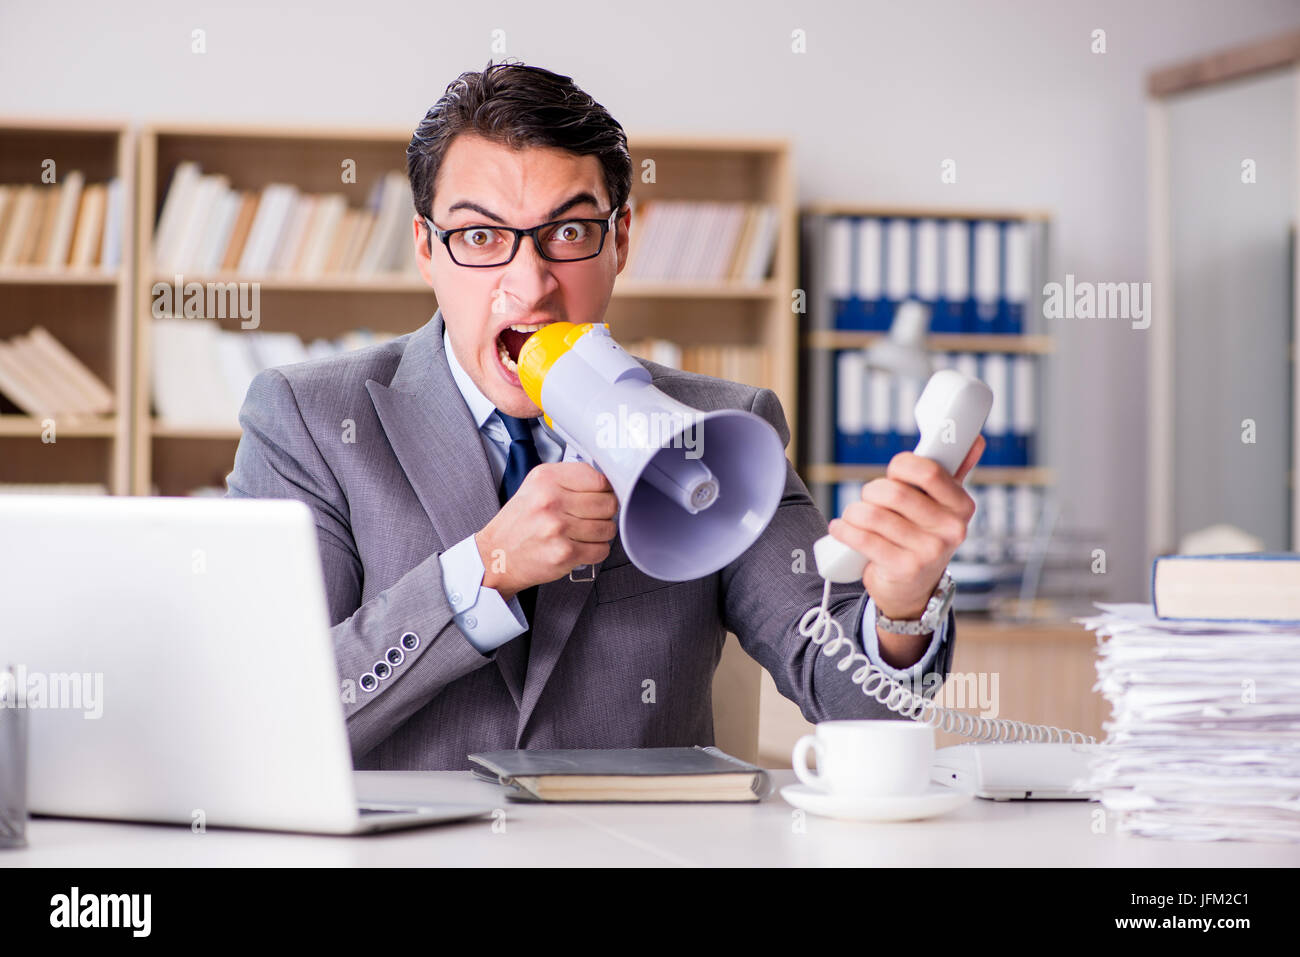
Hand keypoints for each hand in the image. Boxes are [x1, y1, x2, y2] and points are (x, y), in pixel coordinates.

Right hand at [476, 462, 617, 599]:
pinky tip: (581, 547)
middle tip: (592, 517)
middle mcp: (550, 500)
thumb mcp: (535, 487)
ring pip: (607, 528)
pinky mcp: (564, 553)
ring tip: (583, 533)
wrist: (497, 555)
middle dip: (605, 512)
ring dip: (601, 533)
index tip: (599, 496)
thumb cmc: (518, 523)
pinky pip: (601, 550)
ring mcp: (557, 528)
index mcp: (545, 478)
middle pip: (607, 503)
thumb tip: (606, 484)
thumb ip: (568, 480)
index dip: (604, 490)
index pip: (598, 478)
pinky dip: (596, 551)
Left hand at [828, 435, 983, 620]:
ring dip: (854, 512)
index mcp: (962, 507)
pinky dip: (844, 530)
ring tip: (853, 516)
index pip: (929, 471)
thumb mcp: (941, 506)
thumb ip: (954, 471)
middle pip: (895, 492)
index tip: (893, 472)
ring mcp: (929, 552)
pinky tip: (840, 528)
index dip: (902, 466)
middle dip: (872, 491)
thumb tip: (976, 439)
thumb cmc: (922, 536)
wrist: (913, 590)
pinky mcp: (904, 569)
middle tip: (869, 498)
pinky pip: (864, 539)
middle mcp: (951, 530)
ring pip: (874, 515)